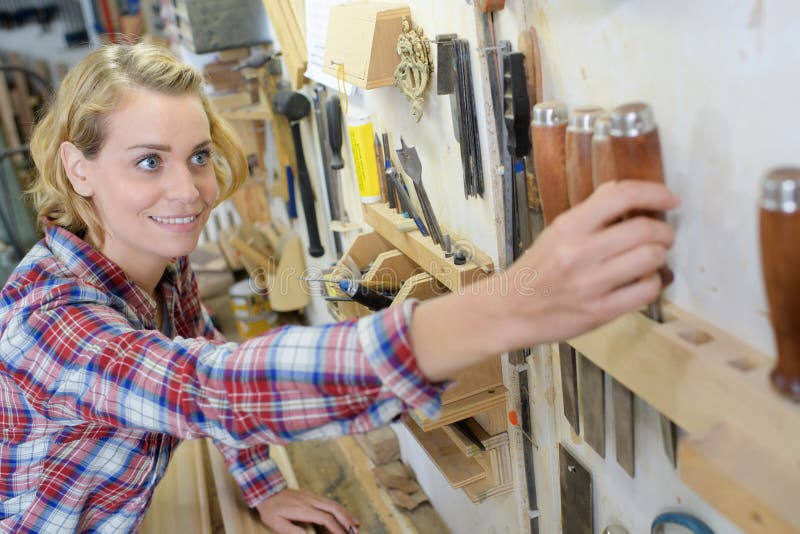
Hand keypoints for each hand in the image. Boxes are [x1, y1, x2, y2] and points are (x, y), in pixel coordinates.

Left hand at [255, 488, 358, 533]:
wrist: (267, 490)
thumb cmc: (271, 510)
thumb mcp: (277, 524)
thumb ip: (292, 531)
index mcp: (303, 509)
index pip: (325, 518)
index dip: (336, 528)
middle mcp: (311, 501)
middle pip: (334, 509)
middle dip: (347, 520)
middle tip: (355, 532)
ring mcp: (312, 497)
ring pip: (334, 504)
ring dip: (346, 514)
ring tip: (355, 524)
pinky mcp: (312, 496)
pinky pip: (329, 501)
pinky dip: (340, 508)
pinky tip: (344, 514)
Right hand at [410, 180, 678, 381]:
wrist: (510, 310)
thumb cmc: (536, 269)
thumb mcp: (556, 232)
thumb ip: (590, 213)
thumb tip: (623, 193)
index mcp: (569, 226)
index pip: (621, 196)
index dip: (654, 193)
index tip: (670, 199)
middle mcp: (580, 252)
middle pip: (644, 230)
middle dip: (664, 231)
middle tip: (663, 236)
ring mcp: (591, 284)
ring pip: (651, 259)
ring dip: (661, 256)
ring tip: (653, 258)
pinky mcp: (600, 311)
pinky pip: (646, 291)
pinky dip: (653, 283)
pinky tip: (643, 282)